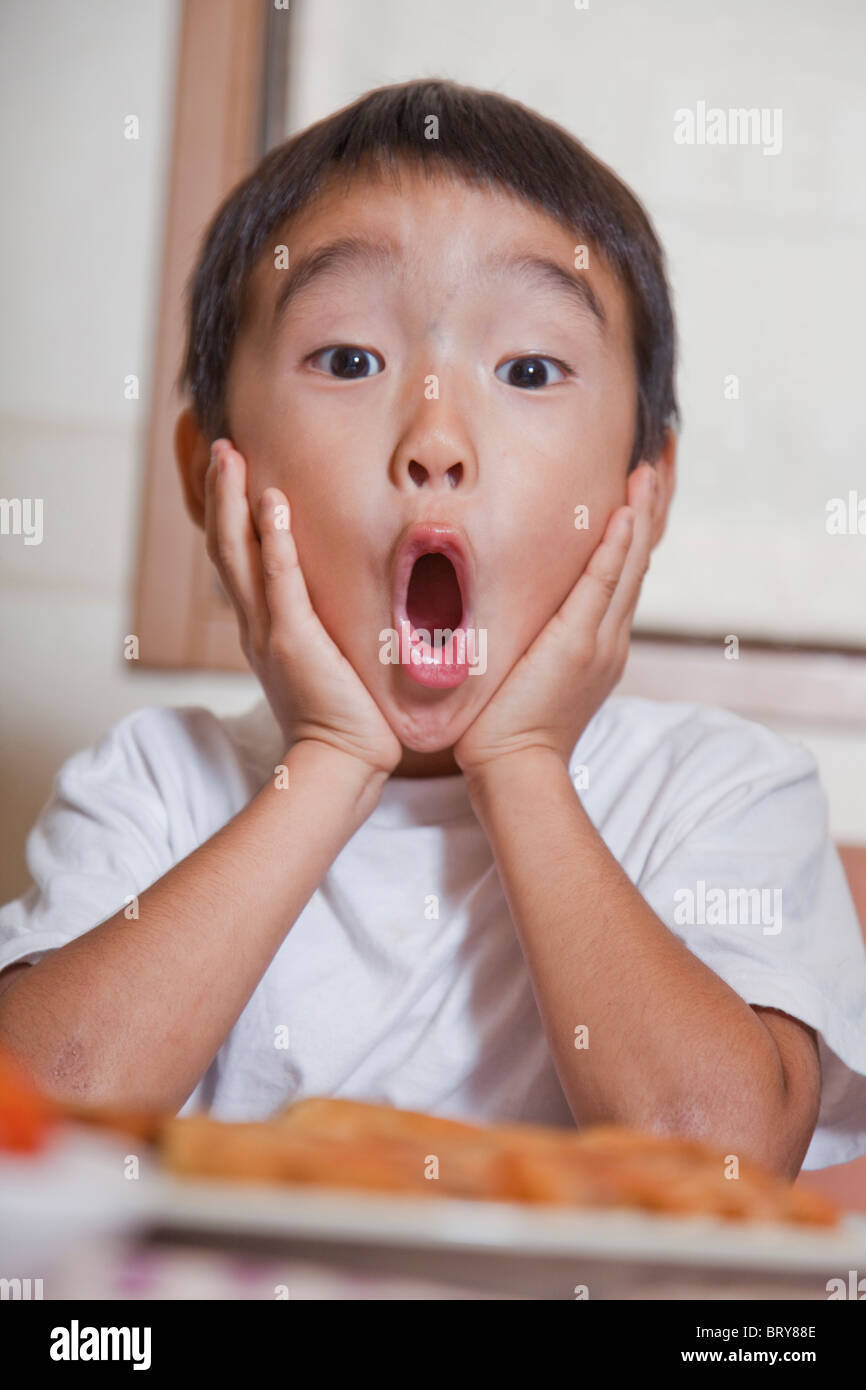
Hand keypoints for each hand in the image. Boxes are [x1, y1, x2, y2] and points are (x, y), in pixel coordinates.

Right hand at [205, 439, 401, 776]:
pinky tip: (270, 501)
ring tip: (230, 456)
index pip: (239, 560)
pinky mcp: (292, 638)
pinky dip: (272, 538)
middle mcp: (256, 623)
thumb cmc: (347, 719)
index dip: (230, 515)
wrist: (342, 761)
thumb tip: (348, 607)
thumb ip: (328, 631)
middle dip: (221, 493)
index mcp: (264, 627)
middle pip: (225, 546)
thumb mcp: (330, 663)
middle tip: (222, 447)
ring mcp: (270, 629)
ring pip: (238, 553)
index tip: (233, 473)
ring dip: (232, 500)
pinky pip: (278, 578)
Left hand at [453, 462, 656, 777]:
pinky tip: (626, 513)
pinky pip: (604, 583)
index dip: (633, 531)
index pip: (621, 574)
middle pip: (636, 561)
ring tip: (649, 471)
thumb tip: (505, 610)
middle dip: (648, 510)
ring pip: (628, 566)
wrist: (513, 767)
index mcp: (597, 643)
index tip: (638, 489)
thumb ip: (528, 639)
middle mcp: (608, 638)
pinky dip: (618, 546)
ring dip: (640, 515)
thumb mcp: (523, 671)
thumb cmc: (503, 728)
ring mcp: (599, 641)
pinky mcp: (579, 644)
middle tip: (657, 461)